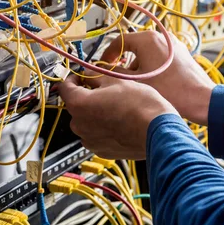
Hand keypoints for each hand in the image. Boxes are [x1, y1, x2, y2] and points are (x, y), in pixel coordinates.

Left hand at [58, 72, 177, 159]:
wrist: (157, 131)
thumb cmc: (140, 105)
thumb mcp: (116, 80)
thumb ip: (95, 75)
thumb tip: (87, 73)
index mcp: (79, 104)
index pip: (65, 87)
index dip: (74, 78)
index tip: (81, 76)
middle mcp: (80, 125)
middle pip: (76, 106)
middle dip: (87, 96)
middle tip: (105, 89)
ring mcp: (90, 140)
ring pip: (86, 121)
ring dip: (95, 113)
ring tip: (116, 106)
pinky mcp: (102, 150)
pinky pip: (96, 135)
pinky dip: (103, 128)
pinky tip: (120, 121)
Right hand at [101, 31, 215, 125]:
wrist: (201, 99)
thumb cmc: (170, 91)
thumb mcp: (136, 82)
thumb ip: (116, 73)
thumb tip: (104, 70)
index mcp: (148, 39)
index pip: (119, 41)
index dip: (107, 55)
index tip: (103, 67)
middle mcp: (161, 37)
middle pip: (133, 47)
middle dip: (124, 63)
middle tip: (119, 78)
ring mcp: (173, 45)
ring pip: (147, 53)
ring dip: (138, 67)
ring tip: (138, 85)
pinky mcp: (181, 54)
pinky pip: (160, 57)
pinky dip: (152, 67)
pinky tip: (152, 84)